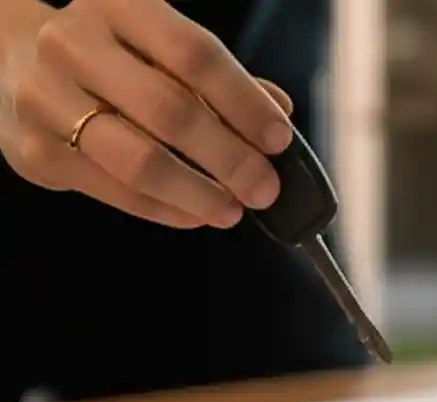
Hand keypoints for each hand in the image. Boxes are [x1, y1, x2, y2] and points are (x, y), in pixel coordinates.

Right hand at [0, 0, 294, 228]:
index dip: (244, 101)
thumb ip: (217, 77)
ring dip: (198, 193)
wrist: (8, 61)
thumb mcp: (157, 46)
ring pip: (139, 161)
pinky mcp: (35, 154)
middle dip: (229, 158)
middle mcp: (73, 46)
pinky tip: (196, 215)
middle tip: (265, 187)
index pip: (195, 55)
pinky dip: (166, 210)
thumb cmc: (107, 56)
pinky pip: (116, 192)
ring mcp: (46, 101)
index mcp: (116, 7)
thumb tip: (279, 111)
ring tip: (233, 209)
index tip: (279, 139)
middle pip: (170, 112)